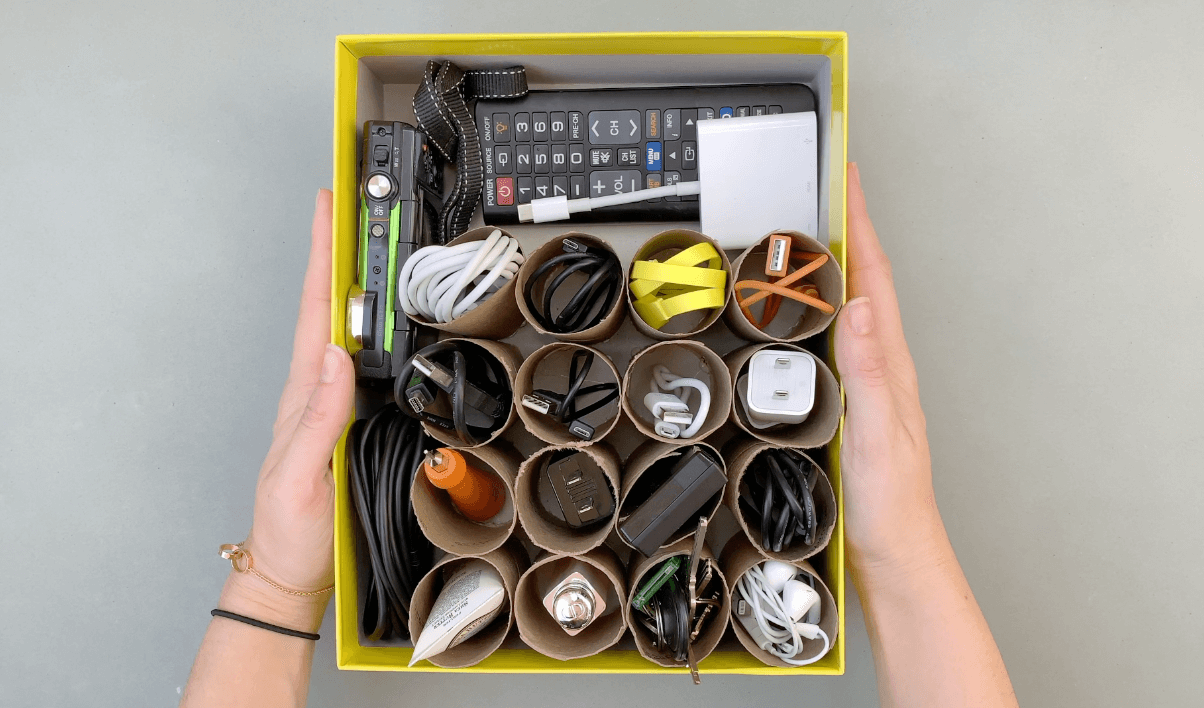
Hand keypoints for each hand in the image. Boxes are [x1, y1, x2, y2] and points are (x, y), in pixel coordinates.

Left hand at [220, 189, 353, 631]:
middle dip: (337, 249)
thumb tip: (337, 357)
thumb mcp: (303, 478)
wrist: (291, 573)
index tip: (329, 208)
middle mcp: (314, 391)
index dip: (323, 257)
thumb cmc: (292, 532)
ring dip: (349, 279)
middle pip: (328, 306)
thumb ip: (321, 420)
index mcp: (304, 395)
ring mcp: (326, 404)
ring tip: (361, 239)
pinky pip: (352, 358)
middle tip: (350, 202)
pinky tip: (372, 316)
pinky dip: (362, 324)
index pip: (317, 312)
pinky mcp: (341, 420)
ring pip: (340, 328)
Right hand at [835, 164, 945, 579]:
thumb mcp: (876, 436)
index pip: (874, 280)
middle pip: (864, 282)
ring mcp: (869, 384)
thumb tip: (860, 308)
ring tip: (813, 233)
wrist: (895, 554)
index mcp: (890, 366)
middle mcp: (883, 368)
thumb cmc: (891, 505)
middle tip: (825, 190)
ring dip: (836, 265)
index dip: (860, 225)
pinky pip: (838, 339)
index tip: (847, 180)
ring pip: (851, 307)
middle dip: (846, 229)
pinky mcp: (852, 402)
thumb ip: (869, 373)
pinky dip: (822, 309)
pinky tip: (806, 314)